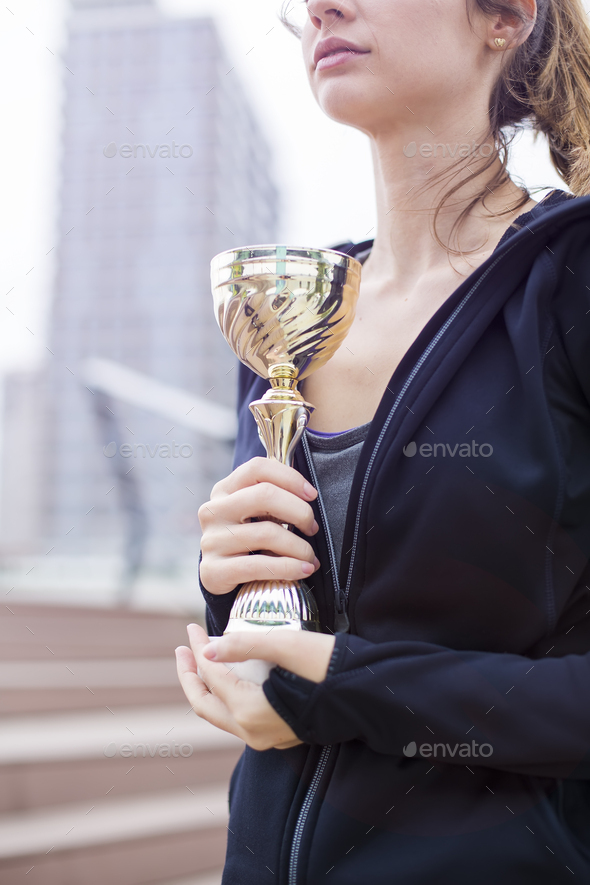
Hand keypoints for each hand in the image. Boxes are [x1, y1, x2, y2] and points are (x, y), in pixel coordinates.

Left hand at [175, 624, 335, 750]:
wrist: (370, 694)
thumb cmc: (332, 666)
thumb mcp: (288, 645)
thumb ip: (244, 646)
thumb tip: (209, 648)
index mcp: (250, 709)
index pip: (212, 674)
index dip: (198, 648)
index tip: (193, 626)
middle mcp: (253, 732)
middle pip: (205, 704)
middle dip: (190, 675)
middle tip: (183, 649)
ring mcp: (266, 738)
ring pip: (221, 715)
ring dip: (208, 687)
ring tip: (201, 660)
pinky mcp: (279, 735)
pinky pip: (239, 719)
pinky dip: (227, 697)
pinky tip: (230, 677)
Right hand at [198, 457, 320, 595]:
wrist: (220, 576)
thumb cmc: (246, 539)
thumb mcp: (253, 513)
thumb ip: (272, 498)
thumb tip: (307, 495)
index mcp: (225, 490)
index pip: (258, 468)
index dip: (290, 478)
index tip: (311, 495)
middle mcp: (214, 511)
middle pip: (265, 495)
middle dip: (299, 511)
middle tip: (312, 527)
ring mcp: (212, 540)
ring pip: (266, 533)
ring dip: (299, 547)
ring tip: (310, 557)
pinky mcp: (214, 570)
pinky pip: (259, 566)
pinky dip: (288, 568)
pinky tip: (303, 569)